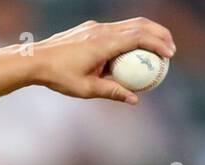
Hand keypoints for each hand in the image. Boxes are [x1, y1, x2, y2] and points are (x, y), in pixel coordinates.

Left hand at [30, 18, 174, 103]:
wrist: (34, 60)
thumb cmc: (57, 77)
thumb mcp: (86, 89)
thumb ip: (112, 92)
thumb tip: (135, 99)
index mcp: (104, 43)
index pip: (140, 38)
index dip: (159, 44)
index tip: (170, 55)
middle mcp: (103, 30)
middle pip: (141, 25)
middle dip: (160, 34)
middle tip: (170, 49)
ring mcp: (96, 27)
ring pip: (129, 24)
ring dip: (146, 33)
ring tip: (155, 48)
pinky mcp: (89, 28)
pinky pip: (116, 29)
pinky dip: (129, 36)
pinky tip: (130, 51)